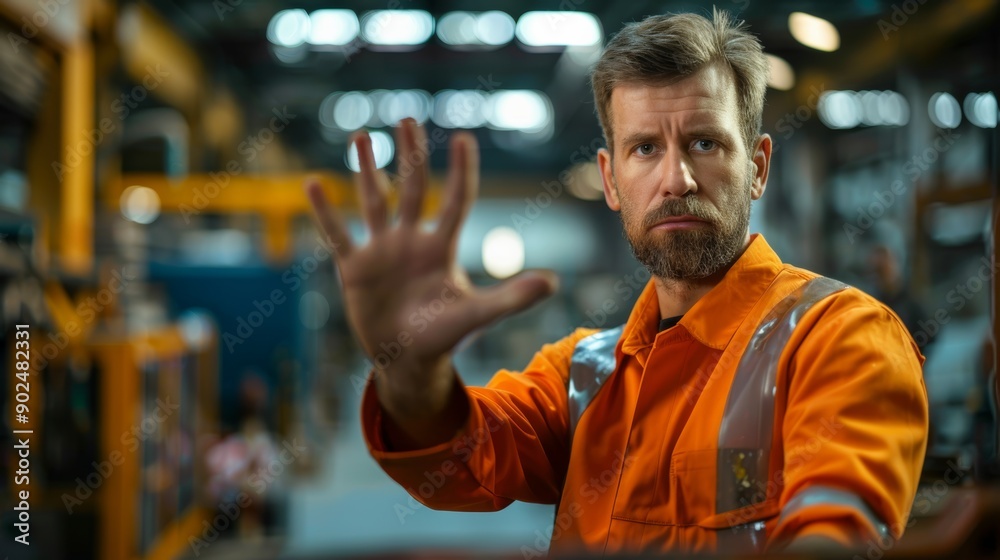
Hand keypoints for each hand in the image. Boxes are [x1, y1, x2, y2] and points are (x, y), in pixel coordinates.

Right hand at [305, 119, 556, 441]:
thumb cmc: (445, 338)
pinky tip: (313, 183)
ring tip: (360, 136)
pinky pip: (337, 233)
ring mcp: (381, 251)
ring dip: (366, 170)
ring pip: (372, 201)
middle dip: (410, 154)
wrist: (407, 362)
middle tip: (406, 119)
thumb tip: (553, 284)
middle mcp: (411, 240)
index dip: (461, 171)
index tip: (463, 139)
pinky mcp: (355, 267)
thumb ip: (511, 298)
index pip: (455, 200)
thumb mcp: (476, 316)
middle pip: (412, 188)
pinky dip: (325, 211)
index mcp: (441, 247)